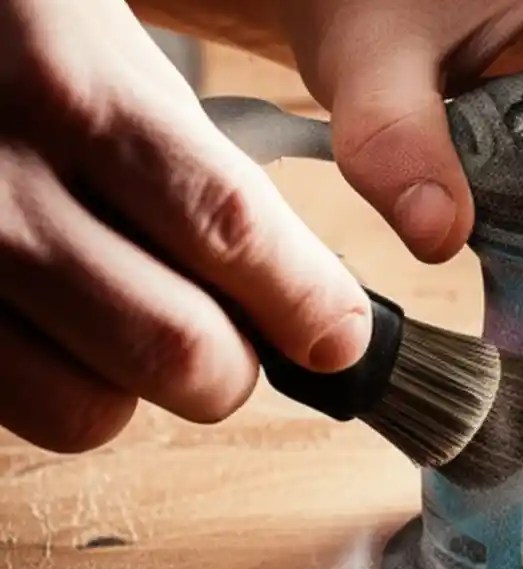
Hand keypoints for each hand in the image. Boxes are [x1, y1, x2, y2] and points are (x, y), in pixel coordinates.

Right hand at [0, 0, 371, 452]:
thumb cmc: (25, 53)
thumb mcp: (125, 74)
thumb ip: (209, 183)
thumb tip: (306, 310)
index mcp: (79, 97)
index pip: (230, 228)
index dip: (305, 301)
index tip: (340, 335)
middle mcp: (0, 187)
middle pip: (173, 349)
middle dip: (233, 368)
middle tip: (237, 342)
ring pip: (88, 411)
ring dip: (141, 391)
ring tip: (134, 327)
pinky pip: (18, 413)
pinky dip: (66, 392)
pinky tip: (67, 333)